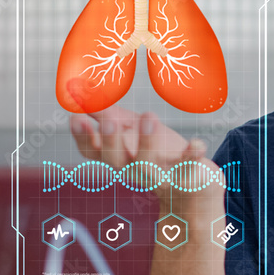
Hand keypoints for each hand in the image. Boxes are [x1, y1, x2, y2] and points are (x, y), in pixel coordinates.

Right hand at [68, 78, 223, 216]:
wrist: (189, 184)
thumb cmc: (155, 151)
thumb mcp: (128, 129)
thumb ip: (104, 112)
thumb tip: (78, 90)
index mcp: (117, 157)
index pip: (91, 151)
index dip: (82, 136)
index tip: (75, 116)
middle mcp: (132, 170)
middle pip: (115, 161)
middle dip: (110, 140)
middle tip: (109, 120)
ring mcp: (157, 176)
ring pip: (147, 165)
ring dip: (147, 142)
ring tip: (148, 115)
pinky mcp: (184, 177)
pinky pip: (187, 169)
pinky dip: (192, 156)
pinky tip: (198, 142)